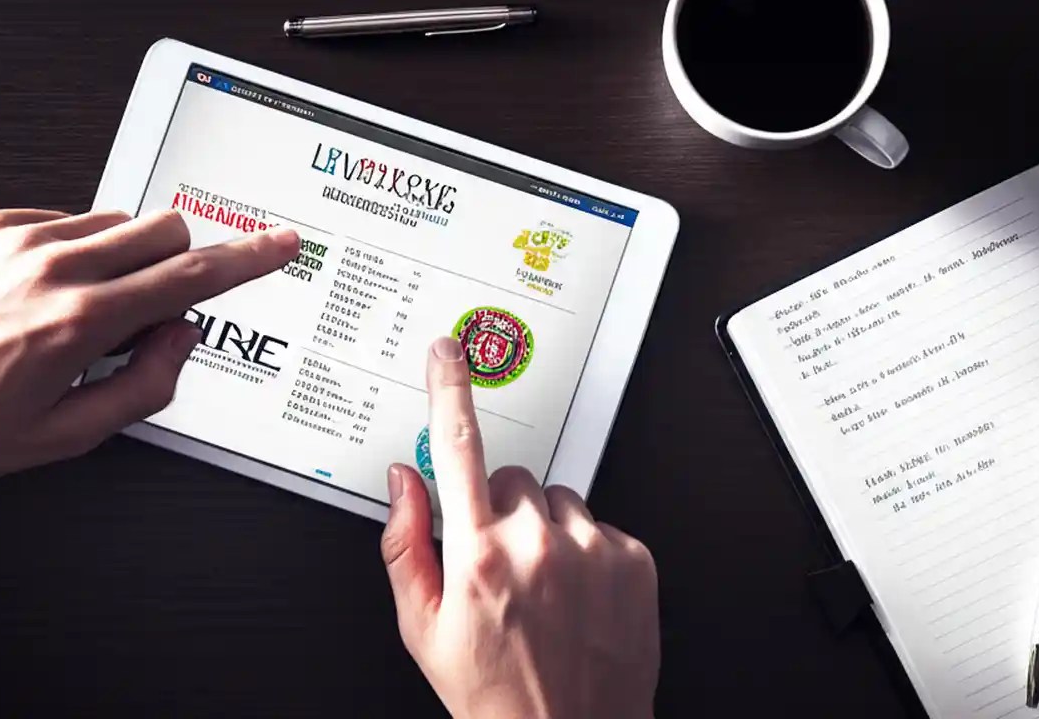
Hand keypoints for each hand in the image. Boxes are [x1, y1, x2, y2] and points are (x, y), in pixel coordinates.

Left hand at [0, 208, 298, 500]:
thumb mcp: (74, 433)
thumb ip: (149, 385)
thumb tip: (181, 336)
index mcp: (80, 323)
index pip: (190, 277)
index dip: (248, 258)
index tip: (280, 243)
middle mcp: (53, 269)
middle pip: (166, 229)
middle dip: (178, 264)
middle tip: (146, 312)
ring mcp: (20, 240)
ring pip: (122, 219)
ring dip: (128, 258)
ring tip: (88, 305)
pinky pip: (71, 216)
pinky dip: (81, 248)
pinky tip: (50, 290)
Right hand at [380, 338, 659, 718]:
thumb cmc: (493, 691)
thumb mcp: (421, 627)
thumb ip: (405, 542)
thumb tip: (404, 482)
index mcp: (478, 555)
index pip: (458, 448)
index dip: (449, 389)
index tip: (448, 353)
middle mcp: (538, 544)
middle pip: (512, 477)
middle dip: (498, 507)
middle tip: (498, 561)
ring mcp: (592, 549)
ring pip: (558, 497)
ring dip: (545, 526)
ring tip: (541, 584)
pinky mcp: (634, 558)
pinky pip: (600, 522)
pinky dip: (586, 547)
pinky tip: (576, 593)